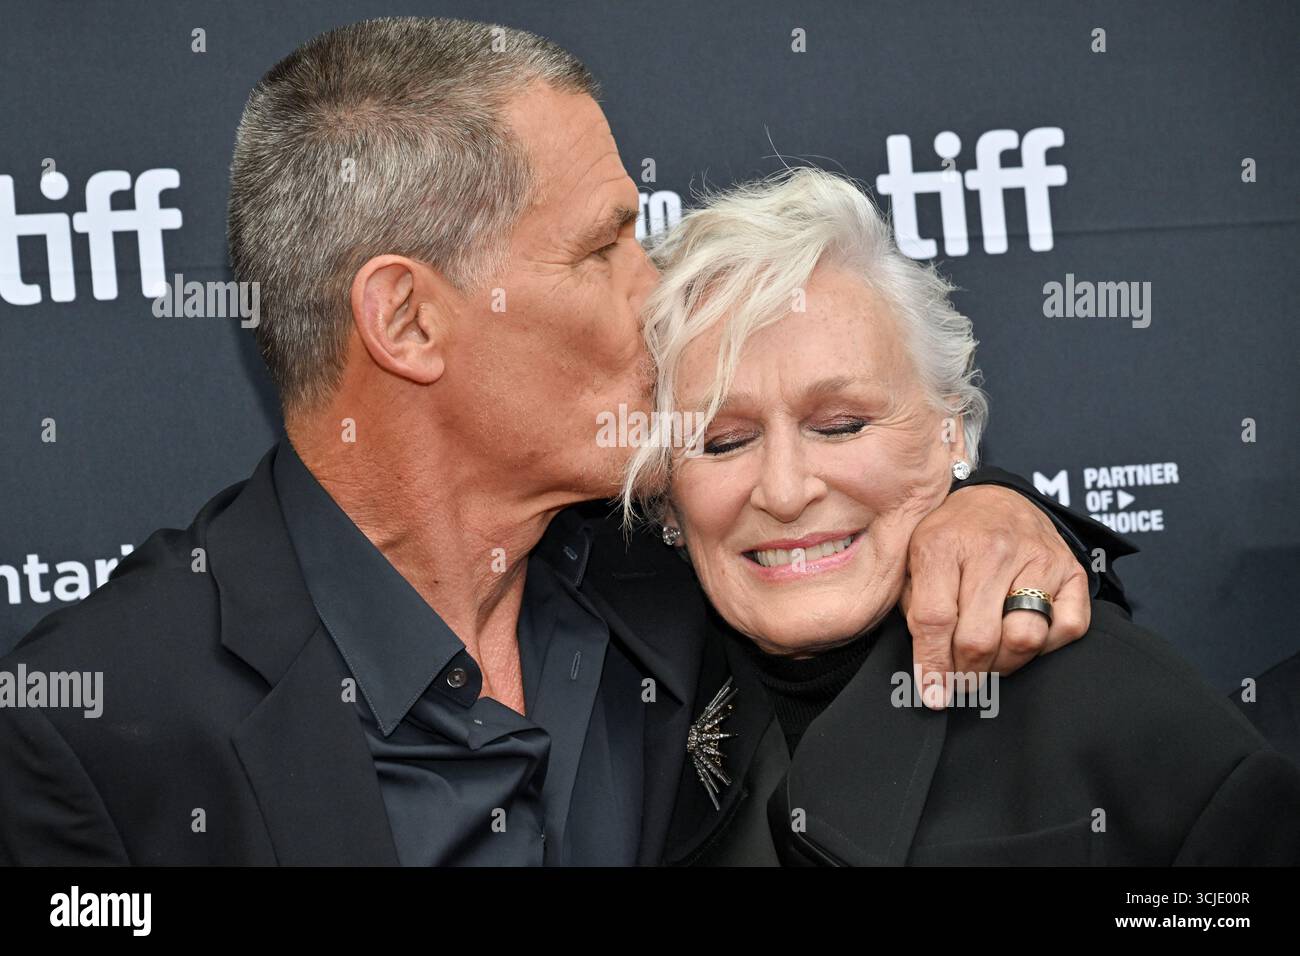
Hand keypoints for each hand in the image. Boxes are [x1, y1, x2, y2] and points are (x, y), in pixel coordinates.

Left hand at [900, 483, 1090, 708]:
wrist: (994, 498)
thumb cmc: (948, 536)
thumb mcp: (912, 559)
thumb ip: (912, 608)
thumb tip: (927, 672)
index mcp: (942, 544)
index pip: (934, 620)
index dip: (932, 665)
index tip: (932, 695)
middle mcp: (993, 549)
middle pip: (979, 639)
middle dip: (966, 674)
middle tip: (959, 683)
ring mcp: (1038, 558)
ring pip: (1024, 639)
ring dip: (1003, 666)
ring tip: (987, 663)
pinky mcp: (1072, 569)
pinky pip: (1067, 629)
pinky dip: (1045, 647)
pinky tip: (1020, 639)